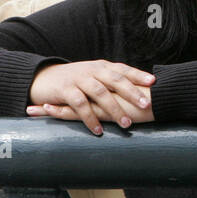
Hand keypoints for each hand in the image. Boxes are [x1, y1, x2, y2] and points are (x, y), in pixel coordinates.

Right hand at [27, 61, 154, 134]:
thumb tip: (138, 90)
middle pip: (115, 80)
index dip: (138, 75)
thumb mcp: (94, 76)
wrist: (43, 77)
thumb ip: (112, 81)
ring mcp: (79, 79)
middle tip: (145, 105)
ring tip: (126, 124)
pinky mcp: (65, 90)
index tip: (153, 82)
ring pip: (100, 93)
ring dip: (114, 109)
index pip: (123, 69)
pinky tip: (98, 130)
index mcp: (102, 67)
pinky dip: (90, 118)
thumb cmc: (75, 80)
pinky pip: (80, 104)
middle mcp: (92, 70)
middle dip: (132, 92)